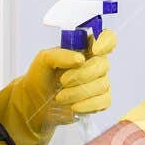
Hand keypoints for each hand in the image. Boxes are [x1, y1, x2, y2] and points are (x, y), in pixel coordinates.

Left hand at [0, 27, 115, 144]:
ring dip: (79, 92)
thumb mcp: (44, 59)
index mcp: (86, 48)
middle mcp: (96, 63)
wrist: (36, 100)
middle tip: (62, 81)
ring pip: (102, 84)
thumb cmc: (41, 76)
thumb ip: (60, 54)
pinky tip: (74, 107)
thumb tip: (80, 59)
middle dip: (81, 75)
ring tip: (60, 97)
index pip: (108, 38)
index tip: (95, 50)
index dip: (106, 42)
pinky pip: (104, 101)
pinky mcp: (100, 100)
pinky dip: (88, 105)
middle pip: (102, 64)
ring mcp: (100, 81)